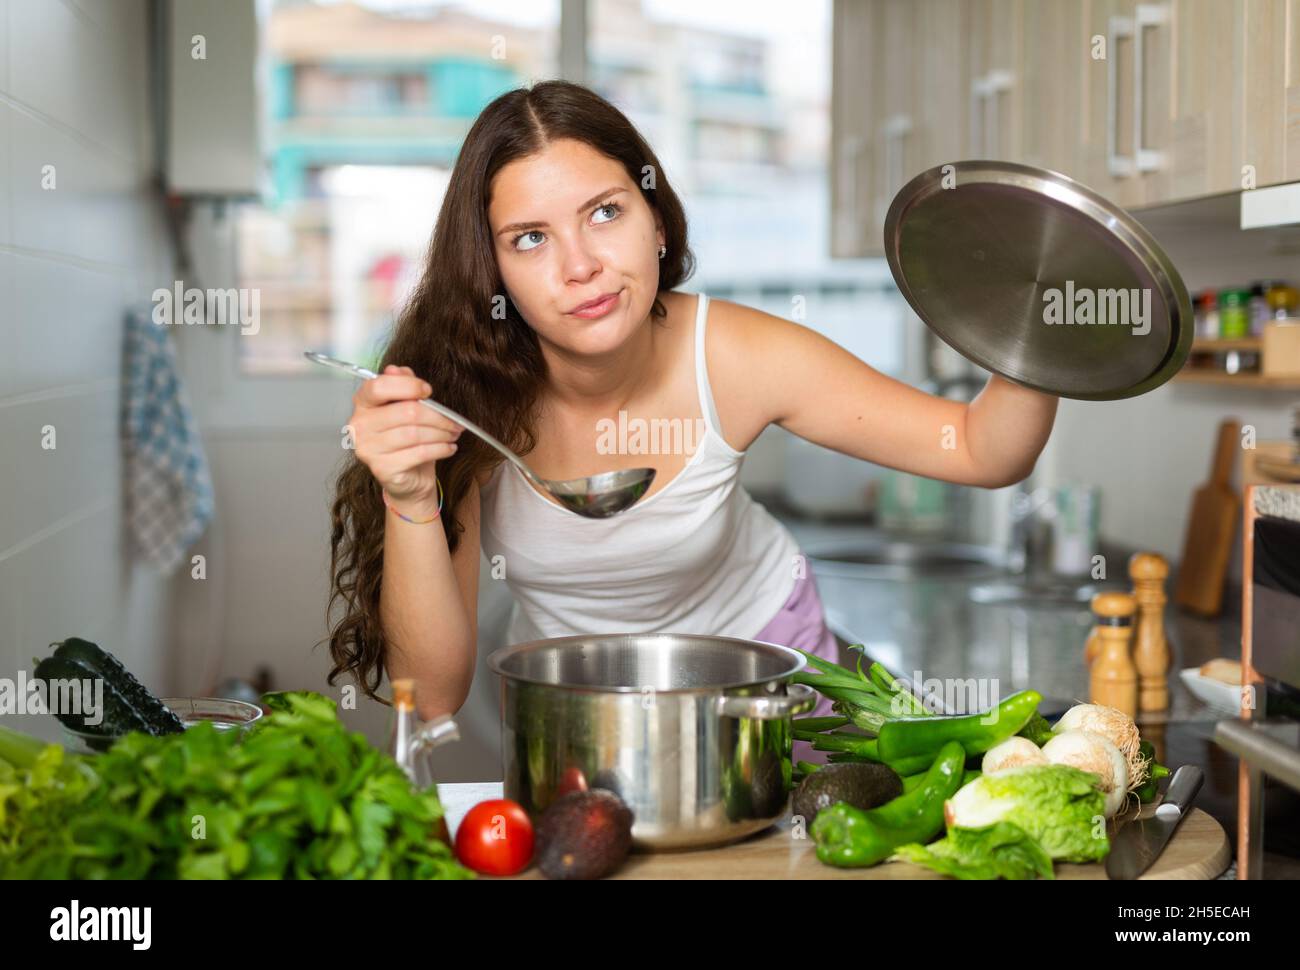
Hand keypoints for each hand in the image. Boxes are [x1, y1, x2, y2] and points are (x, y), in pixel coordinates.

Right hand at [347, 364, 462, 511]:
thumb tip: (398, 370)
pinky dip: (440, 449)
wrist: (408, 477)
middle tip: (455, 421)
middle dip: (438, 416)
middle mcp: (359, 425)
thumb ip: (402, 386)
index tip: (429, 391)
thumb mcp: (407, 407)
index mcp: (363, 404)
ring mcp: (368, 449)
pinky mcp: (382, 468)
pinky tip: (449, 448)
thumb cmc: (407, 438)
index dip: (408, 386)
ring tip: (453, 434)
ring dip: (442, 433)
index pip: (379, 386)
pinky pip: (419, 453)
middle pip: (406, 412)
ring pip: (415, 433)